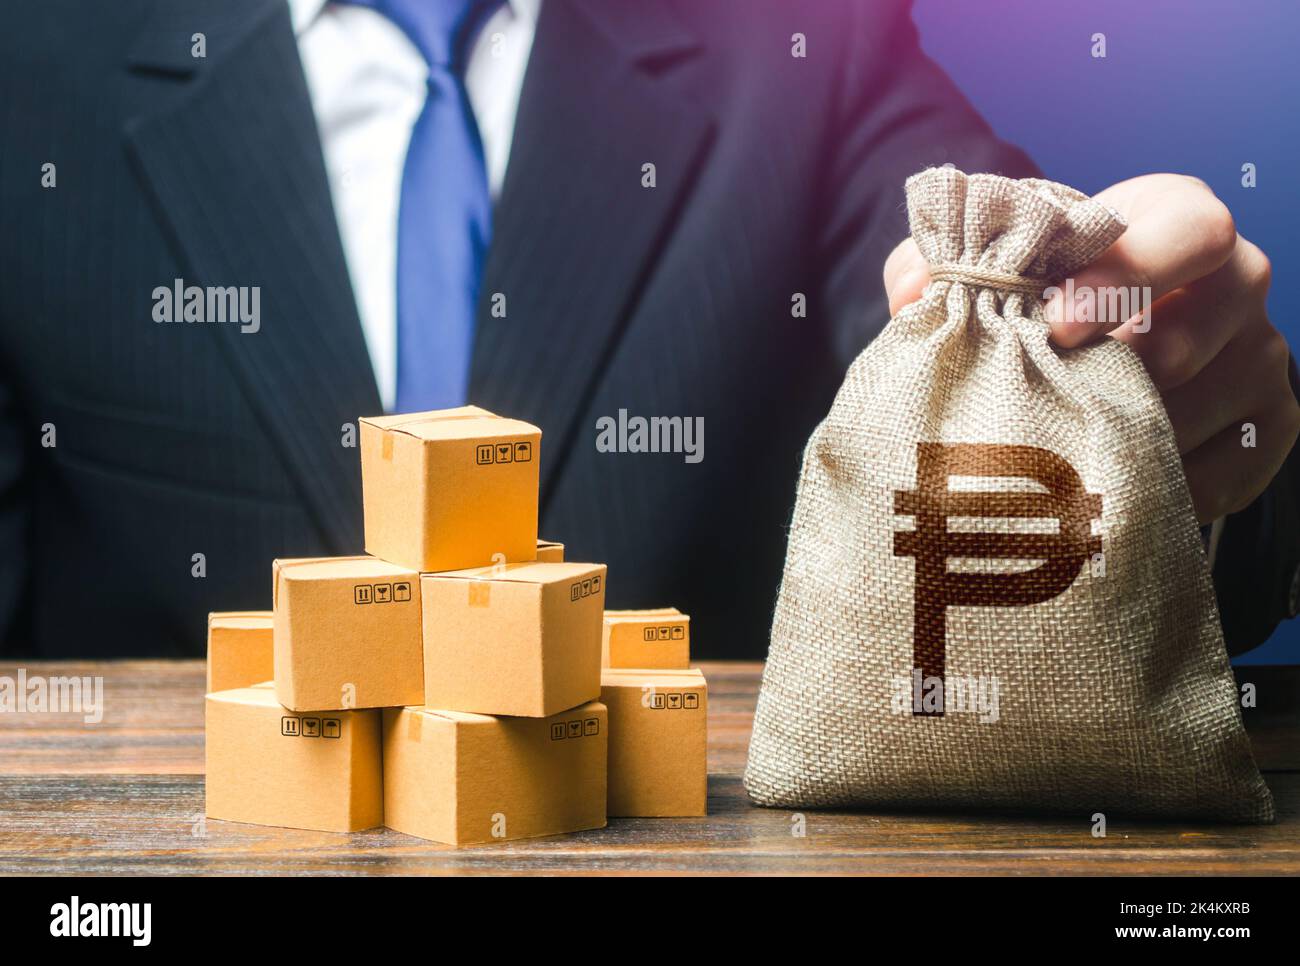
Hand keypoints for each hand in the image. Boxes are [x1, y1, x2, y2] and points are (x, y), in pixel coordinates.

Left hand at [882, 173, 1299, 523]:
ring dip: (1118, 441)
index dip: (1125, 278)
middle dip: (1109, 378)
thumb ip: (939, 265)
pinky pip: (1220, 476)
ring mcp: (1262, 357)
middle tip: (1043, 406)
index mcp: (1179, 220)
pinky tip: (1099, 489)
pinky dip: (1154, 490)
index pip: (1191, 231)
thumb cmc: (1048, 291)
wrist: (1111, 333)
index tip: (1055, 323)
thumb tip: (911, 295)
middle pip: (1194, 336)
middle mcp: (1237, 282)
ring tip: (1054, 453)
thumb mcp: (995, 261)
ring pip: (1199, 414)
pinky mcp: (1270, 425)